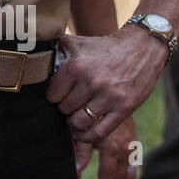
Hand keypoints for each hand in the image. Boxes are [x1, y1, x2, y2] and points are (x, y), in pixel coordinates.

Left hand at [47, 28, 164, 144]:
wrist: (142, 47)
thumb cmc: (105, 46)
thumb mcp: (78, 42)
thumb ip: (57, 47)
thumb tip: (36, 52)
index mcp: (76, 66)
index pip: (52, 94)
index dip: (53, 98)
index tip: (57, 97)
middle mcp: (91, 81)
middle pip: (65, 109)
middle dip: (65, 109)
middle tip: (68, 106)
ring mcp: (108, 96)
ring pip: (80, 122)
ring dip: (75, 123)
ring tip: (76, 118)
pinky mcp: (124, 108)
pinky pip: (100, 132)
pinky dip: (88, 136)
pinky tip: (84, 132)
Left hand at [74, 114, 137, 178]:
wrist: (116, 92)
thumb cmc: (94, 109)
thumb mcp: (85, 128)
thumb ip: (81, 150)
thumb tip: (76, 170)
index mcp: (111, 147)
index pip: (107, 177)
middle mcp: (124, 149)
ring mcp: (131, 147)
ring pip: (128, 176)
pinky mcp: (134, 144)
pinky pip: (133, 167)